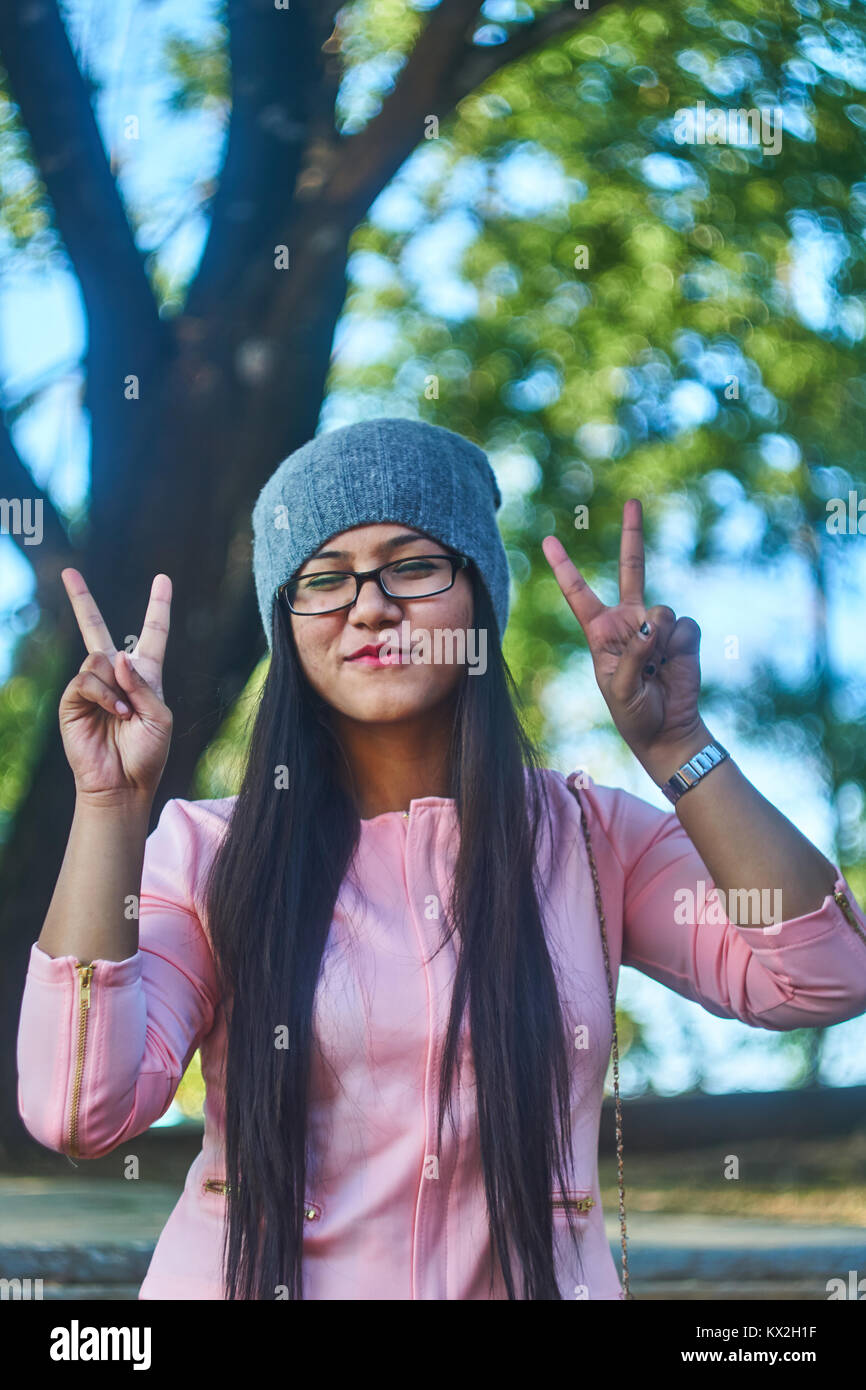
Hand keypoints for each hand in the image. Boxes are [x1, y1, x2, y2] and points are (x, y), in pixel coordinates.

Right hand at [58, 569, 172, 801]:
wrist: (123, 784)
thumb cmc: (147, 754)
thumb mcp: (160, 716)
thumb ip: (142, 684)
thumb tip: (115, 655)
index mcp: (145, 676)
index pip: (152, 633)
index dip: (158, 606)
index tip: (163, 579)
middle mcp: (115, 676)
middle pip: (97, 629)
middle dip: (81, 599)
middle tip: (67, 572)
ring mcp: (92, 687)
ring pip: (98, 658)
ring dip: (116, 686)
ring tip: (124, 713)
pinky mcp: (73, 701)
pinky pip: (86, 679)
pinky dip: (104, 694)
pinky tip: (115, 713)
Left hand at [542, 500, 704, 761]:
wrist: (668, 730)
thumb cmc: (634, 713)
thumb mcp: (620, 688)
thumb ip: (634, 652)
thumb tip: (654, 621)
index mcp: (601, 632)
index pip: (578, 593)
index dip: (565, 566)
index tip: (548, 540)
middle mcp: (628, 621)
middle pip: (632, 569)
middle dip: (633, 535)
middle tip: (633, 501)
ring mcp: (657, 625)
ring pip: (661, 609)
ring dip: (659, 638)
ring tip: (657, 667)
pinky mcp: (682, 635)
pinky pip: (684, 627)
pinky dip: (680, 646)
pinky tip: (675, 666)